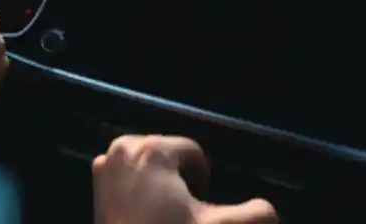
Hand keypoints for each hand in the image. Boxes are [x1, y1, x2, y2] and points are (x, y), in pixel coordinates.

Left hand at [93, 135, 277, 223]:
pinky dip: (140, 191)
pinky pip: (128, 178)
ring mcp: (106, 167)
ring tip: (166, 214)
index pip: (192, 152)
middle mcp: (124, 149)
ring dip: (161, 184)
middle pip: (169, 156)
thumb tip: (268, 210)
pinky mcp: (97, 187)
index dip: (204, 178)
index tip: (202, 202)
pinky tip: (147, 216)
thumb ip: (256, 215)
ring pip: (148, 167)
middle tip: (185, 211)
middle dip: (180, 179)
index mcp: (153, 150)